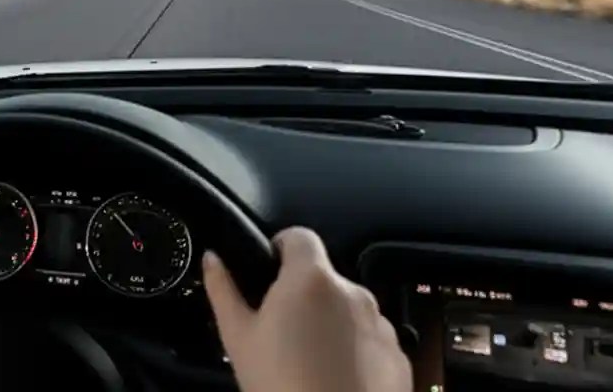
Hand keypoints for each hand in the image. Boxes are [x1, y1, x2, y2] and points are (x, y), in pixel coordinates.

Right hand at [203, 227, 410, 391]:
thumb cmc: (280, 385)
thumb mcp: (237, 339)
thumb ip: (223, 290)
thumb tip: (213, 260)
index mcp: (309, 280)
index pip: (299, 236)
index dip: (280, 248)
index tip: (268, 273)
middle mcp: (352, 293)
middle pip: (323, 278)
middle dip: (303, 295)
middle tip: (280, 331)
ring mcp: (381, 325)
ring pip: (348, 310)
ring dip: (330, 323)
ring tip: (307, 362)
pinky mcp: (399, 356)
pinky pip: (371, 340)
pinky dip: (354, 351)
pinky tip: (334, 378)